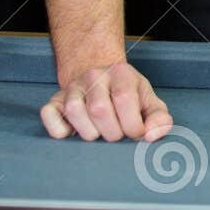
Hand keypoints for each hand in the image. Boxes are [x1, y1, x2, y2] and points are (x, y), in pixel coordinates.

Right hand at [40, 61, 173, 141]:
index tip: (135, 133)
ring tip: (99, 132)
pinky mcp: (54, 101)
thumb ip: (159, 119)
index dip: (132, 125)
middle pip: (99, 109)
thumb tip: (150, 136)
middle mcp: (94, 76)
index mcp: (122, 73)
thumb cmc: (129, 98)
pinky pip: (50, 116)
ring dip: (89, 133)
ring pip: (75, 112)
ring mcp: (72, 87)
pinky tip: (74, 132)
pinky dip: (61, 131)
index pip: (124, 99)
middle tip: (117, 134)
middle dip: (112, 132)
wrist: (102, 82)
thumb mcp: (149, 103)